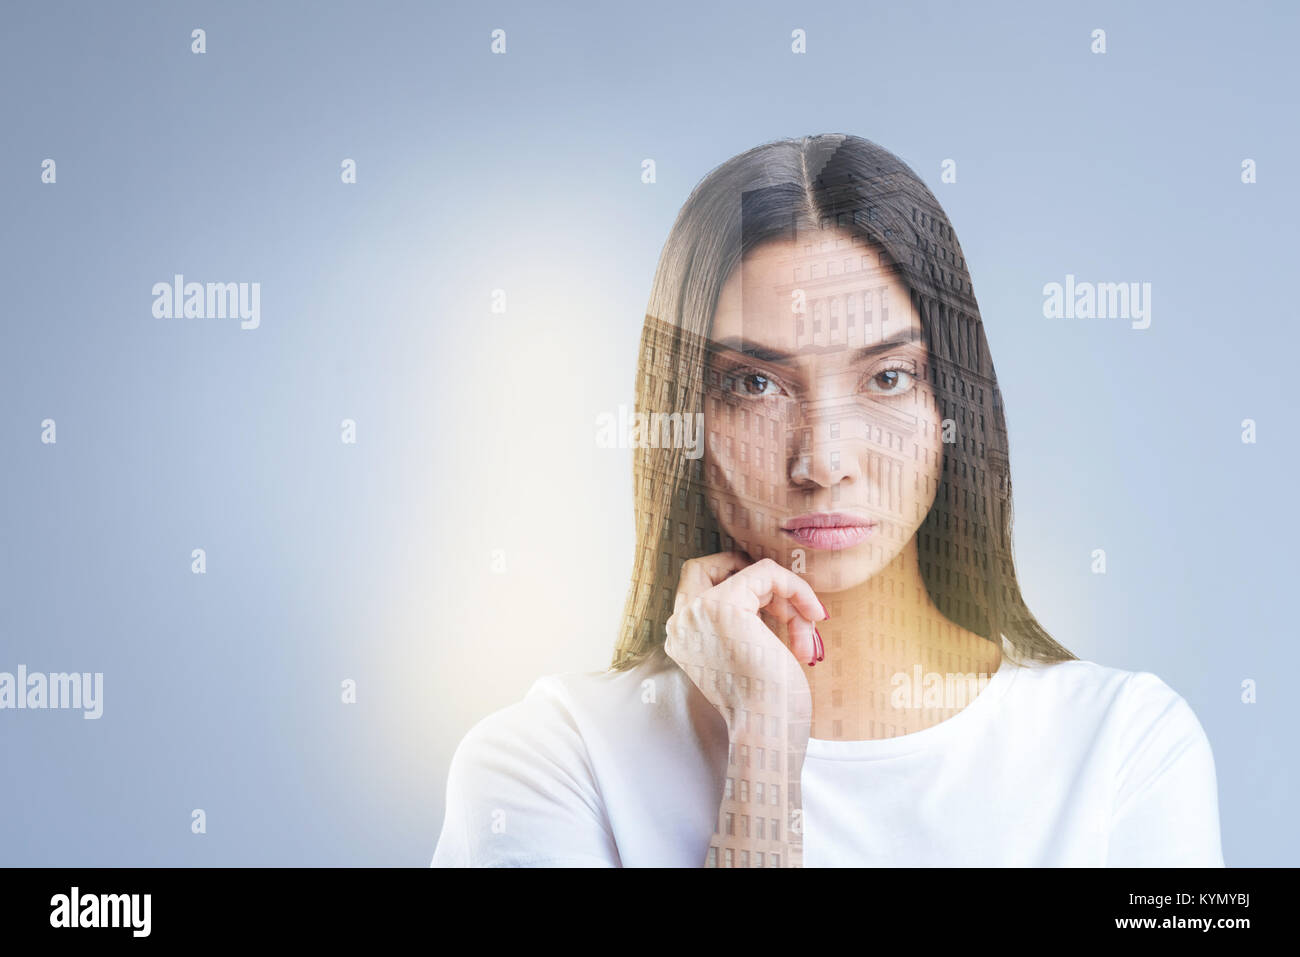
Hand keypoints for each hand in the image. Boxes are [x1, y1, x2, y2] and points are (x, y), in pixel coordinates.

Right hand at [663, 552, 825, 735]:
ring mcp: (697, 611)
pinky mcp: (723, 605)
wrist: (767, 733)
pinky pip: (766, 573)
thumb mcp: (745, 655)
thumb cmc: (766, 706)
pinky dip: (796, 588)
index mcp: (681, 636)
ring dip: (789, 598)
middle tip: (795, 609)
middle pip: (715, 566)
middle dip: (761, 583)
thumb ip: (740, 623)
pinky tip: (814, 615)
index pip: (700, 582)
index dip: (741, 583)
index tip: (779, 609)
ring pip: (749, 572)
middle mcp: (680, 621)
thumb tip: (769, 584)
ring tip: (809, 632)